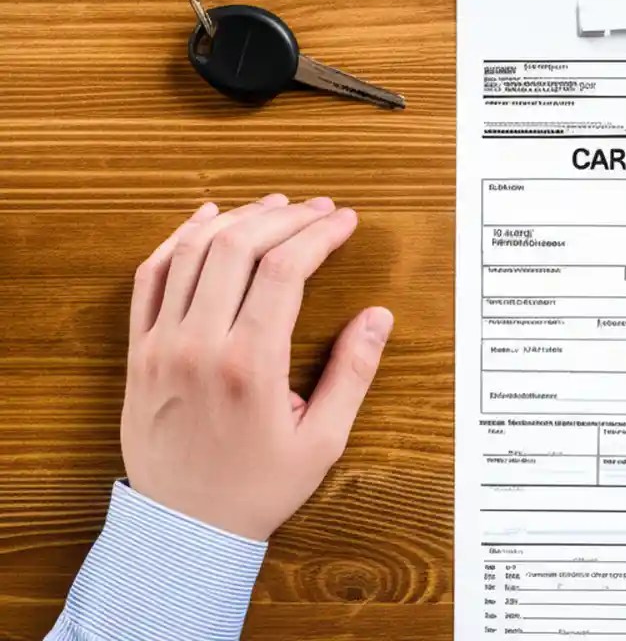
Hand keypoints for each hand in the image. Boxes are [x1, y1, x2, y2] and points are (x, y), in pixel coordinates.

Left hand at [121, 195, 392, 540]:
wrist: (184, 526)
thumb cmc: (258, 488)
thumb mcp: (323, 441)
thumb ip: (353, 373)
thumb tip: (379, 316)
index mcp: (250, 364)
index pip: (285, 269)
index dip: (319, 234)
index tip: (345, 220)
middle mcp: (199, 344)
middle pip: (238, 246)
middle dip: (285, 216)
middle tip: (318, 208)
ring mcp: (161, 344)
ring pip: (192, 251)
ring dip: (236, 218)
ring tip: (273, 206)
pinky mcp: (139, 351)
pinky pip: (149, 277)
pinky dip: (177, 239)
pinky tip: (205, 219)